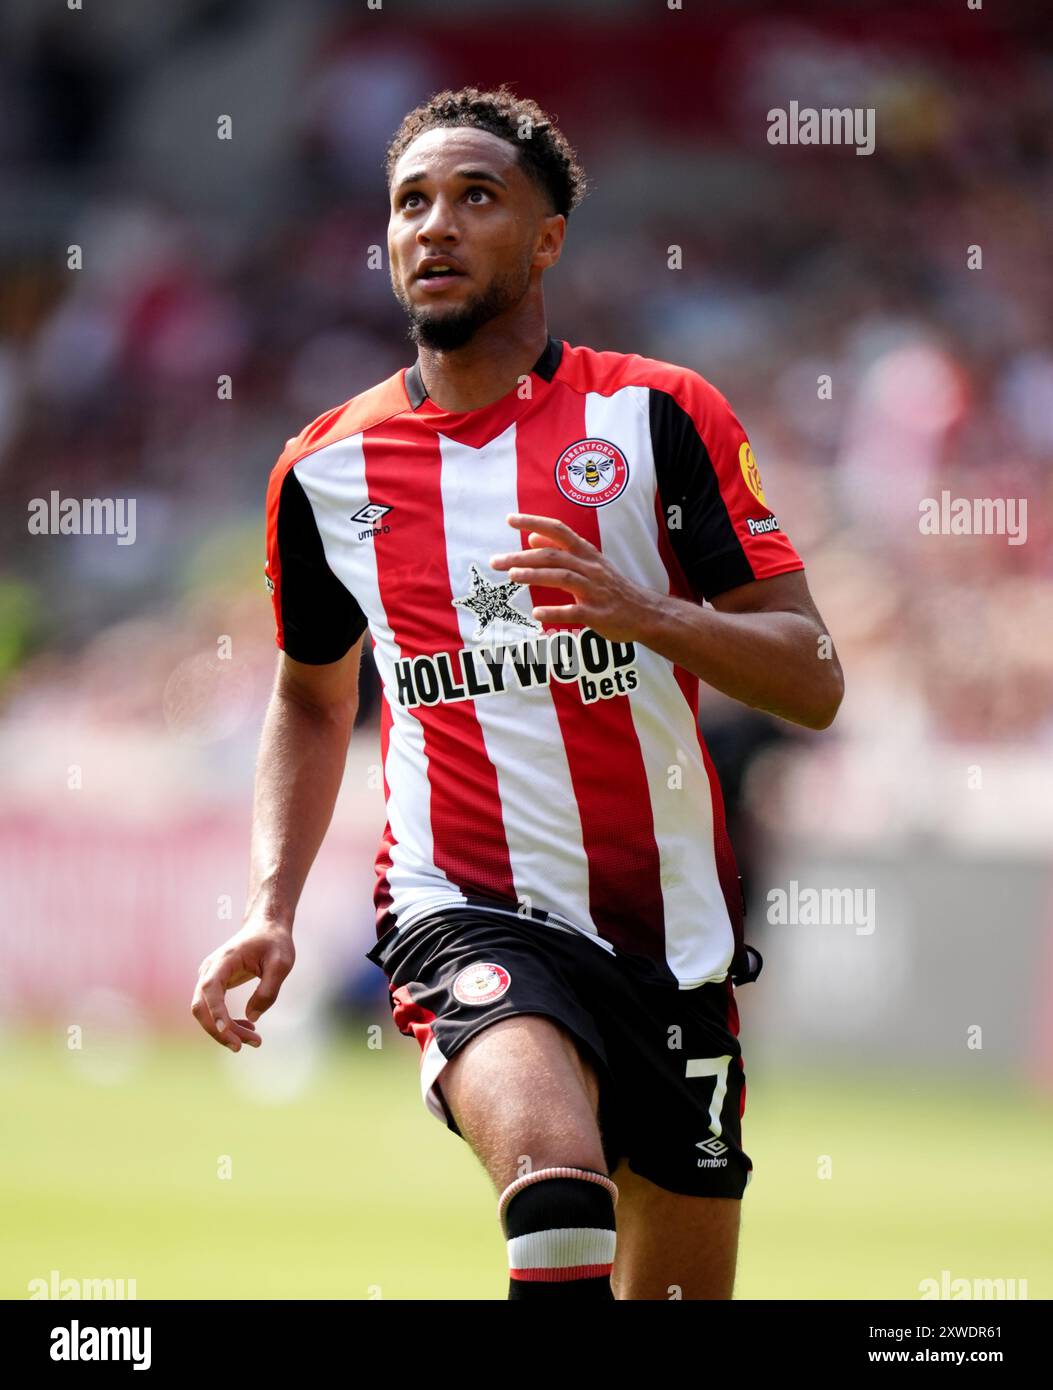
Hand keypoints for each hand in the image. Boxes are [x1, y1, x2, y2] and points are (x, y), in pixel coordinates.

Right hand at [191, 919, 295, 1051]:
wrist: (266, 926)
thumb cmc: (274, 942)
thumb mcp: (282, 963)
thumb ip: (268, 990)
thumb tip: (251, 1017)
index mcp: (224, 960)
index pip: (210, 988)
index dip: (215, 1011)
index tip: (227, 1031)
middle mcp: (210, 970)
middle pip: (202, 1006)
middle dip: (219, 1030)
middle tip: (244, 1046)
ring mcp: (210, 978)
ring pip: (206, 1012)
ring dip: (224, 1030)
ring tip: (254, 1040)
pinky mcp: (216, 985)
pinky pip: (214, 1010)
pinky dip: (227, 1023)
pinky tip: (248, 1028)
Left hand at [490, 513, 654, 642]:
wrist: (646, 613)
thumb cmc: (613, 587)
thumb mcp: (590, 563)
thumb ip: (561, 550)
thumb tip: (532, 538)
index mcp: (587, 553)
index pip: (558, 531)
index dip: (534, 522)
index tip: (509, 519)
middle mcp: (590, 568)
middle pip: (553, 556)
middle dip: (522, 557)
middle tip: (495, 561)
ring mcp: (595, 591)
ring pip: (563, 578)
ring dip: (536, 576)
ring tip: (511, 576)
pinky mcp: (598, 614)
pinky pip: (575, 612)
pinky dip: (555, 612)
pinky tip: (537, 613)